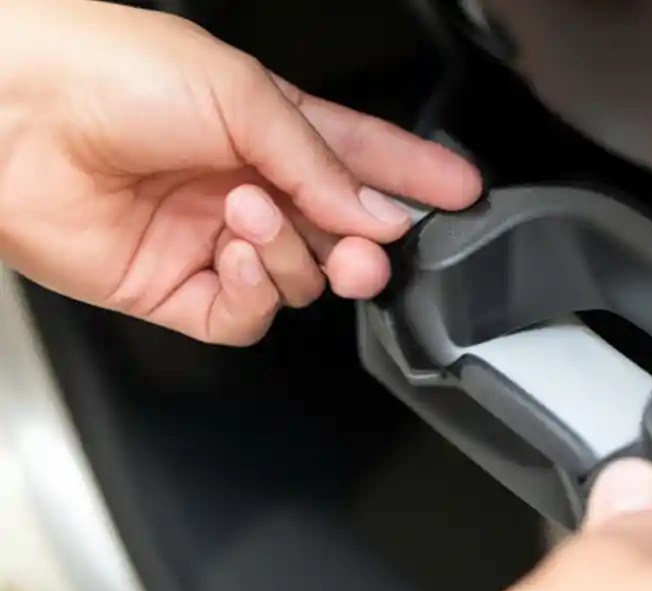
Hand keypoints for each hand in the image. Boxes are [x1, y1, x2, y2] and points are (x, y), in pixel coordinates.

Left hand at [0, 0, 480, 344]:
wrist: (11, 115)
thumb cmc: (108, 71)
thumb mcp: (241, 93)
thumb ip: (320, 161)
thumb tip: (377, 212)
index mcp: (267, 126)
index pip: (362, 157)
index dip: (415, 176)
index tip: (463, 193)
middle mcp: (246, 185)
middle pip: (340, 234)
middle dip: (368, 245)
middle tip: (376, 248)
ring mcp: (213, 240)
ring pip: (301, 279)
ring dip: (293, 252)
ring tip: (250, 212)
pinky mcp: (178, 290)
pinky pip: (249, 314)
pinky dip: (258, 291)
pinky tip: (238, 253)